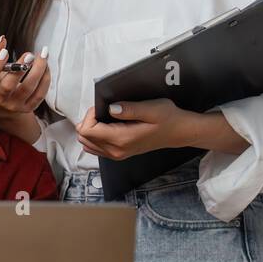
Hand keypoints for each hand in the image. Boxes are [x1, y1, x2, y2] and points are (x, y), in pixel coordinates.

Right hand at [0, 35, 49, 116]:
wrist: (4, 104)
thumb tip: (1, 40)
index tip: (5, 51)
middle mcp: (0, 97)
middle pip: (8, 85)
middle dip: (19, 68)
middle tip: (29, 55)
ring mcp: (15, 104)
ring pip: (28, 88)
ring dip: (37, 70)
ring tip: (42, 56)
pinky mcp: (29, 107)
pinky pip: (39, 94)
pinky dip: (45, 78)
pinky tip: (46, 66)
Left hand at [75, 98, 196, 159]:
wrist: (178, 132)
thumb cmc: (167, 118)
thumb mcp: (151, 108)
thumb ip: (129, 109)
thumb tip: (110, 108)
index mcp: (121, 139)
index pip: (87, 130)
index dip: (90, 115)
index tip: (103, 106)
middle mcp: (116, 151)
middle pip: (84, 137)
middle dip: (89, 121)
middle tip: (104, 110)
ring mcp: (116, 155)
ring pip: (87, 143)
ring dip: (91, 128)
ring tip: (106, 117)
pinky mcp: (118, 154)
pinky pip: (95, 147)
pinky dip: (95, 136)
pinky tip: (106, 126)